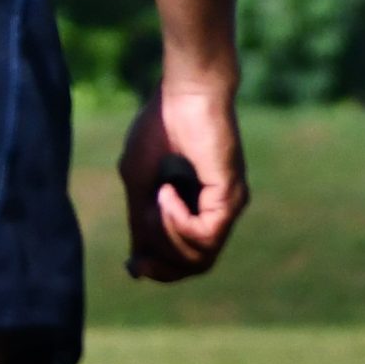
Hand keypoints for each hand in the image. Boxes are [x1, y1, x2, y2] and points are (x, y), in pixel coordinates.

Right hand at [120, 85, 245, 281]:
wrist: (185, 93)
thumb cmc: (160, 127)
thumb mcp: (139, 182)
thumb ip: (140, 221)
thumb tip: (135, 265)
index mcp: (198, 210)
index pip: (186, 262)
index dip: (157, 270)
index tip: (132, 264)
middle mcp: (219, 212)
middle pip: (193, 266)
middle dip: (159, 260)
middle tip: (142, 231)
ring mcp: (228, 205)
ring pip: (199, 257)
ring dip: (165, 236)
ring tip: (155, 200)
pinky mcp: (232, 195)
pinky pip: (204, 234)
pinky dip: (176, 221)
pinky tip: (165, 192)